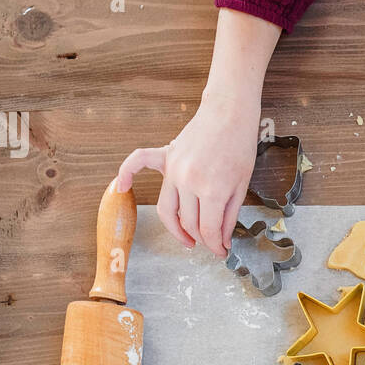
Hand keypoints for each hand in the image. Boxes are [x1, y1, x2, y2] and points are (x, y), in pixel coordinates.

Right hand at [115, 89, 258, 256]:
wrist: (230, 112)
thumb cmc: (239, 145)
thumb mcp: (242, 185)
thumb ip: (229, 215)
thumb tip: (222, 241)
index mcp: (211, 190)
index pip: (208, 230)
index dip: (215, 246)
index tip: (221, 251)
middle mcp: (187, 181)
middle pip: (188, 223)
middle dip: (201, 239)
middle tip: (211, 243)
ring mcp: (173, 168)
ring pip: (166, 209)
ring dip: (175, 228)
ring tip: (187, 238)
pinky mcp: (166, 156)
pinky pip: (138, 164)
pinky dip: (126, 174)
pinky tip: (121, 188)